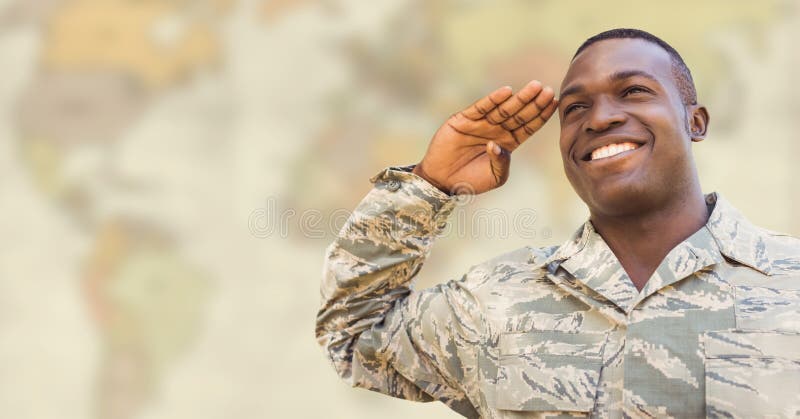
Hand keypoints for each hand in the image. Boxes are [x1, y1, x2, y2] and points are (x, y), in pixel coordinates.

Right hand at [412, 80, 557, 194]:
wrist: (443, 182)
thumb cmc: (471, 181)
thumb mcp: (495, 177)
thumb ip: (502, 163)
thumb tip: (498, 145)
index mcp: (508, 143)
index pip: (528, 126)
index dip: (541, 115)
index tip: (554, 103)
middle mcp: (496, 130)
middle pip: (519, 114)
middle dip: (533, 102)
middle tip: (547, 90)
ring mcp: (480, 124)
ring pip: (503, 108)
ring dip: (519, 98)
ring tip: (534, 87)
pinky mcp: (463, 120)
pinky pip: (481, 107)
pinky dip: (492, 99)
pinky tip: (506, 92)